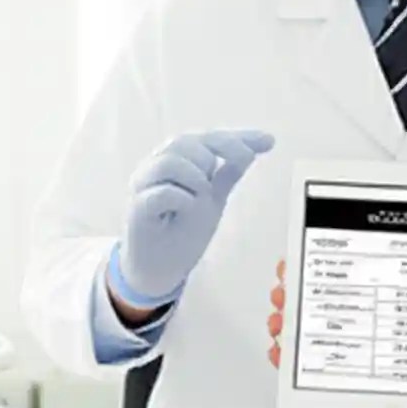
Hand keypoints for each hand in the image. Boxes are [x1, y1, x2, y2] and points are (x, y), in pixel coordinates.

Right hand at [108, 129, 274, 312]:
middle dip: (215, 155)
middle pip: (183, 141)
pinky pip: (161, 193)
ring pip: (170, 162)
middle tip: (225, 179)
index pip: (205, 138)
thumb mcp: (213, 199)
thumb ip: (228, 173)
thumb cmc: (182, 232)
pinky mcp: (138, 209)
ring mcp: (143, 186)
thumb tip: (254, 147)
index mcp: (174, 160)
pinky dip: (182, 199)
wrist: (160, 270)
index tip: (269, 140)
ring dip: (195, 178)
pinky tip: (186, 210)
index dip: (237, 137)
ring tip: (200, 199)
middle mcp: (154, 166)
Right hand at [268, 259, 406, 407]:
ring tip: (284, 317)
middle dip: (302, 288)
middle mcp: (387, 332)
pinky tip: (285, 352)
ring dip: (292, 320)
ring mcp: (370, 361)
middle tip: (290, 284)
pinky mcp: (360, 387)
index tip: (316, 251)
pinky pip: (316, 372)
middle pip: (335, 301)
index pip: (372, 277)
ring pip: (318, 332)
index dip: (341, 263)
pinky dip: (293, 361)